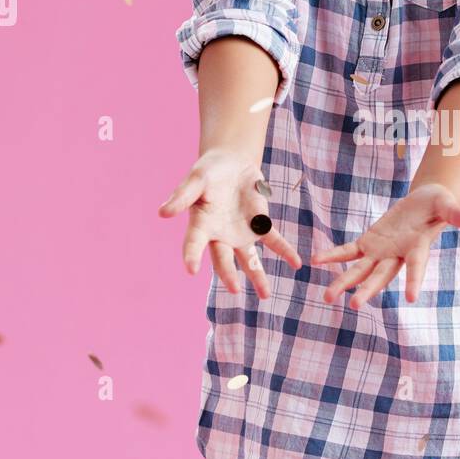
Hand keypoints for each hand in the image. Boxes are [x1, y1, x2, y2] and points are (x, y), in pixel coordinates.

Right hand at [158, 149, 300, 294]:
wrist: (231, 162)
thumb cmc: (208, 172)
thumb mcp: (196, 179)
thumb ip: (182, 196)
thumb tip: (163, 213)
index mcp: (201, 225)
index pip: (194, 243)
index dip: (191, 256)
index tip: (191, 270)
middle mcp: (220, 235)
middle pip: (223, 259)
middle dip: (229, 274)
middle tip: (235, 290)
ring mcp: (241, 233)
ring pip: (249, 259)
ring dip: (258, 275)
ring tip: (266, 296)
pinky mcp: (260, 224)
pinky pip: (273, 240)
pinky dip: (285, 251)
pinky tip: (296, 264)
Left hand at [310, 182, 459, 307]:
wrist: (425, 202)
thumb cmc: (439, 204)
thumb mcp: (447, 204)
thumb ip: (457, 214)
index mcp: (418, 248)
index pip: (416, 266)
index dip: (414, 280)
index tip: (411, 297)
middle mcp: (397, 256)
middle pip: (381, 276)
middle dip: (368, 290)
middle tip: (354, 306)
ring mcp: (381, 251)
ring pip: (360, 270)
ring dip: (343, 282)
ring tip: (326, 297)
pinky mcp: (370, 242)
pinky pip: (349, 251)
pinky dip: (334, 256)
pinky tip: (316, 261)